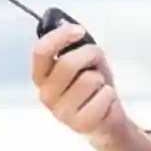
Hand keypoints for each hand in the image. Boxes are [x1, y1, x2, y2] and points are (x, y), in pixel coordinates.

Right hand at [31, 23, 128, 148]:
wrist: (106, 119)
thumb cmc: (92, 86)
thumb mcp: (82, 61)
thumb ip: (74, 45)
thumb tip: (69, 25)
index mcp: (42, 76)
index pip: (41, 52)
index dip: (59, 37)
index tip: (78, 30)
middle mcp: (45, 95)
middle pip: (67, 63)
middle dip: (89, 56)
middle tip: (96, 61)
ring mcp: (61, 113)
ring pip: (89, 79)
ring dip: (100, 78)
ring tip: (99, 87)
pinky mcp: (80, 124)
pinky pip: (103, 96)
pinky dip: (109, 95)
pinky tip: (104, 102)